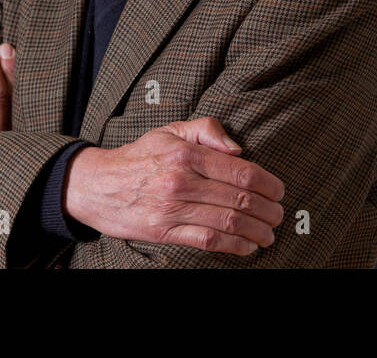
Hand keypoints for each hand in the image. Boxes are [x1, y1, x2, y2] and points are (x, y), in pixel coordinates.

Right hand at [62, 117, 284, 255]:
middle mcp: (181, 181)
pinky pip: (207, 240)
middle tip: (280, 215)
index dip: (267, 183)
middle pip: (238, 199)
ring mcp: (172, 209)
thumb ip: (207, 130)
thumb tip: (238, 149)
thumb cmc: (139, 156)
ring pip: (227, 221)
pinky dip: (233, 245)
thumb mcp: (170, 130)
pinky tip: (247, 246)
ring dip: (256, 230)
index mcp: (185, 154)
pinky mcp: (164, 231)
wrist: (96, 185)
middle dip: (267, 210)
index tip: (279, 191)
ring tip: (270, 234)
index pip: (239, 171)